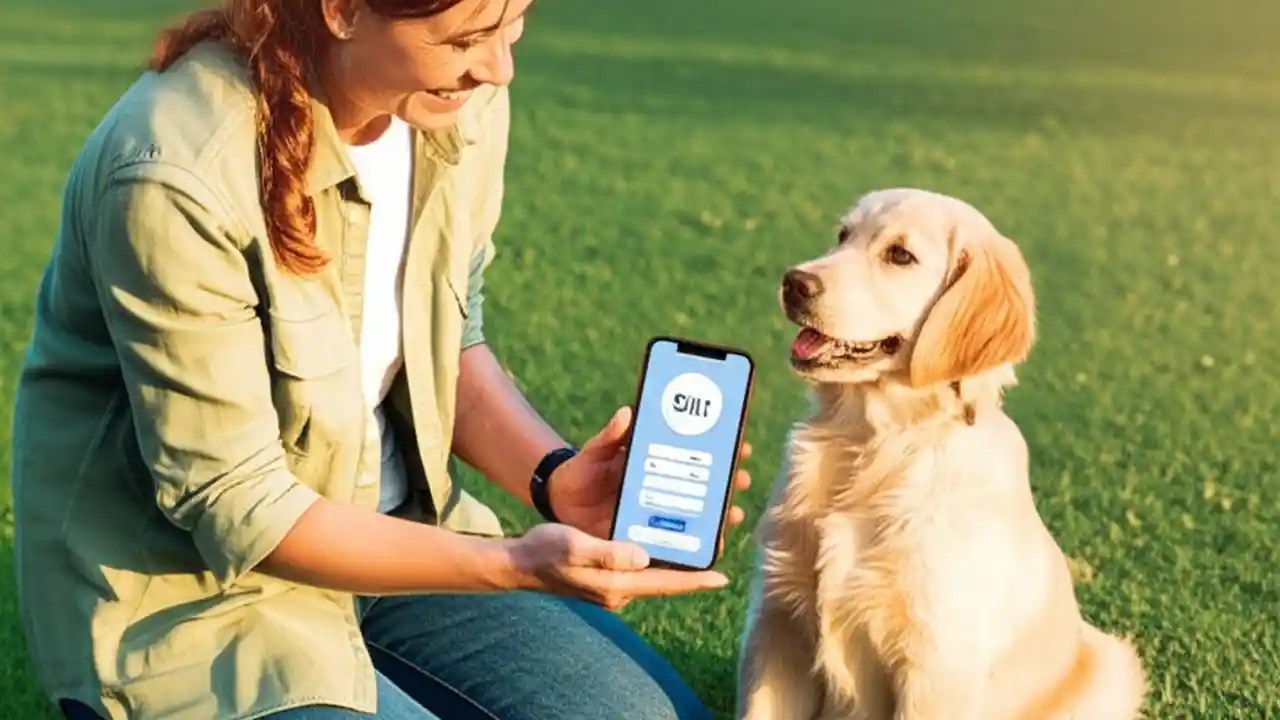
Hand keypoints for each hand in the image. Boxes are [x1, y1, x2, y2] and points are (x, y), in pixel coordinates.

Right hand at [507, 524, 727, 610]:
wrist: (518, 564)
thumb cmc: (544, 552)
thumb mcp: (574, 546)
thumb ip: (608, 553)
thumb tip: (644, 557)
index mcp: (616, 584)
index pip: (665, 583)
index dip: (695, 581)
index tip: (723, 578)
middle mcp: (620, 588)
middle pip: (666, 578)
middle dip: (692, 567)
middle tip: (720, 544)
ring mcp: (613, 584)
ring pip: (655, 572)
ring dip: (676, 559)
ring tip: (701, 541)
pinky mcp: (607, 575)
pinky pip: (640, 567)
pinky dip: (656, 554)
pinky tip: (664, 538)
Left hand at [549, 406, 752, 541]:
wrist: (560, 503)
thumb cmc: (580, 470)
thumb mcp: (593, 452)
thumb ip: (609, 436)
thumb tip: (625, 412)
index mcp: (654, 460)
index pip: (694, 451)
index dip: (719, 447)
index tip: (739, 444)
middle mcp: (662, 484)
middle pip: (704, 483)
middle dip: (728, 481)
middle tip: (742, 479)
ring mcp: (657, 510)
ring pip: (697, 512)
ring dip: (719, 513)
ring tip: (733, 514)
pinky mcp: (647, 534)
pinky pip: (677, 538)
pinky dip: (695, 542)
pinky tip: (710, 545)